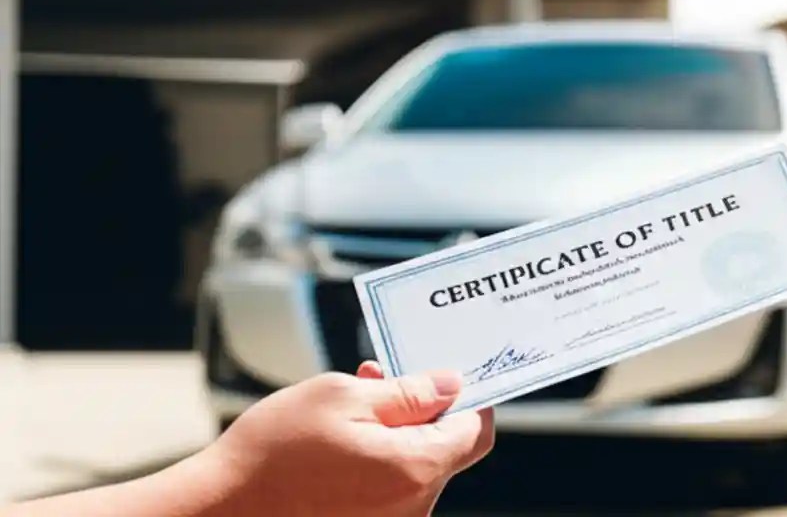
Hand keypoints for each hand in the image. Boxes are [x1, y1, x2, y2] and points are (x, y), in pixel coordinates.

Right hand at [207, 362, 493, 516]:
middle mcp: (414, 507)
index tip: (448, 374)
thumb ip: (408, 392)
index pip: (475, 431)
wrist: (218, 508)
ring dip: (396, 431)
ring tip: (350, 405)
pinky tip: (341, 439)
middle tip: (381, 375)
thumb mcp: (343, 397)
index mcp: (416, 469)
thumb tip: (453, 386)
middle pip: (445, 449)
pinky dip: (378, 459)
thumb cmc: (275, 450)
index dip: (469, 398)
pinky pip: (390, 488)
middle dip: (422, 408)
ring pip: (415, 467)